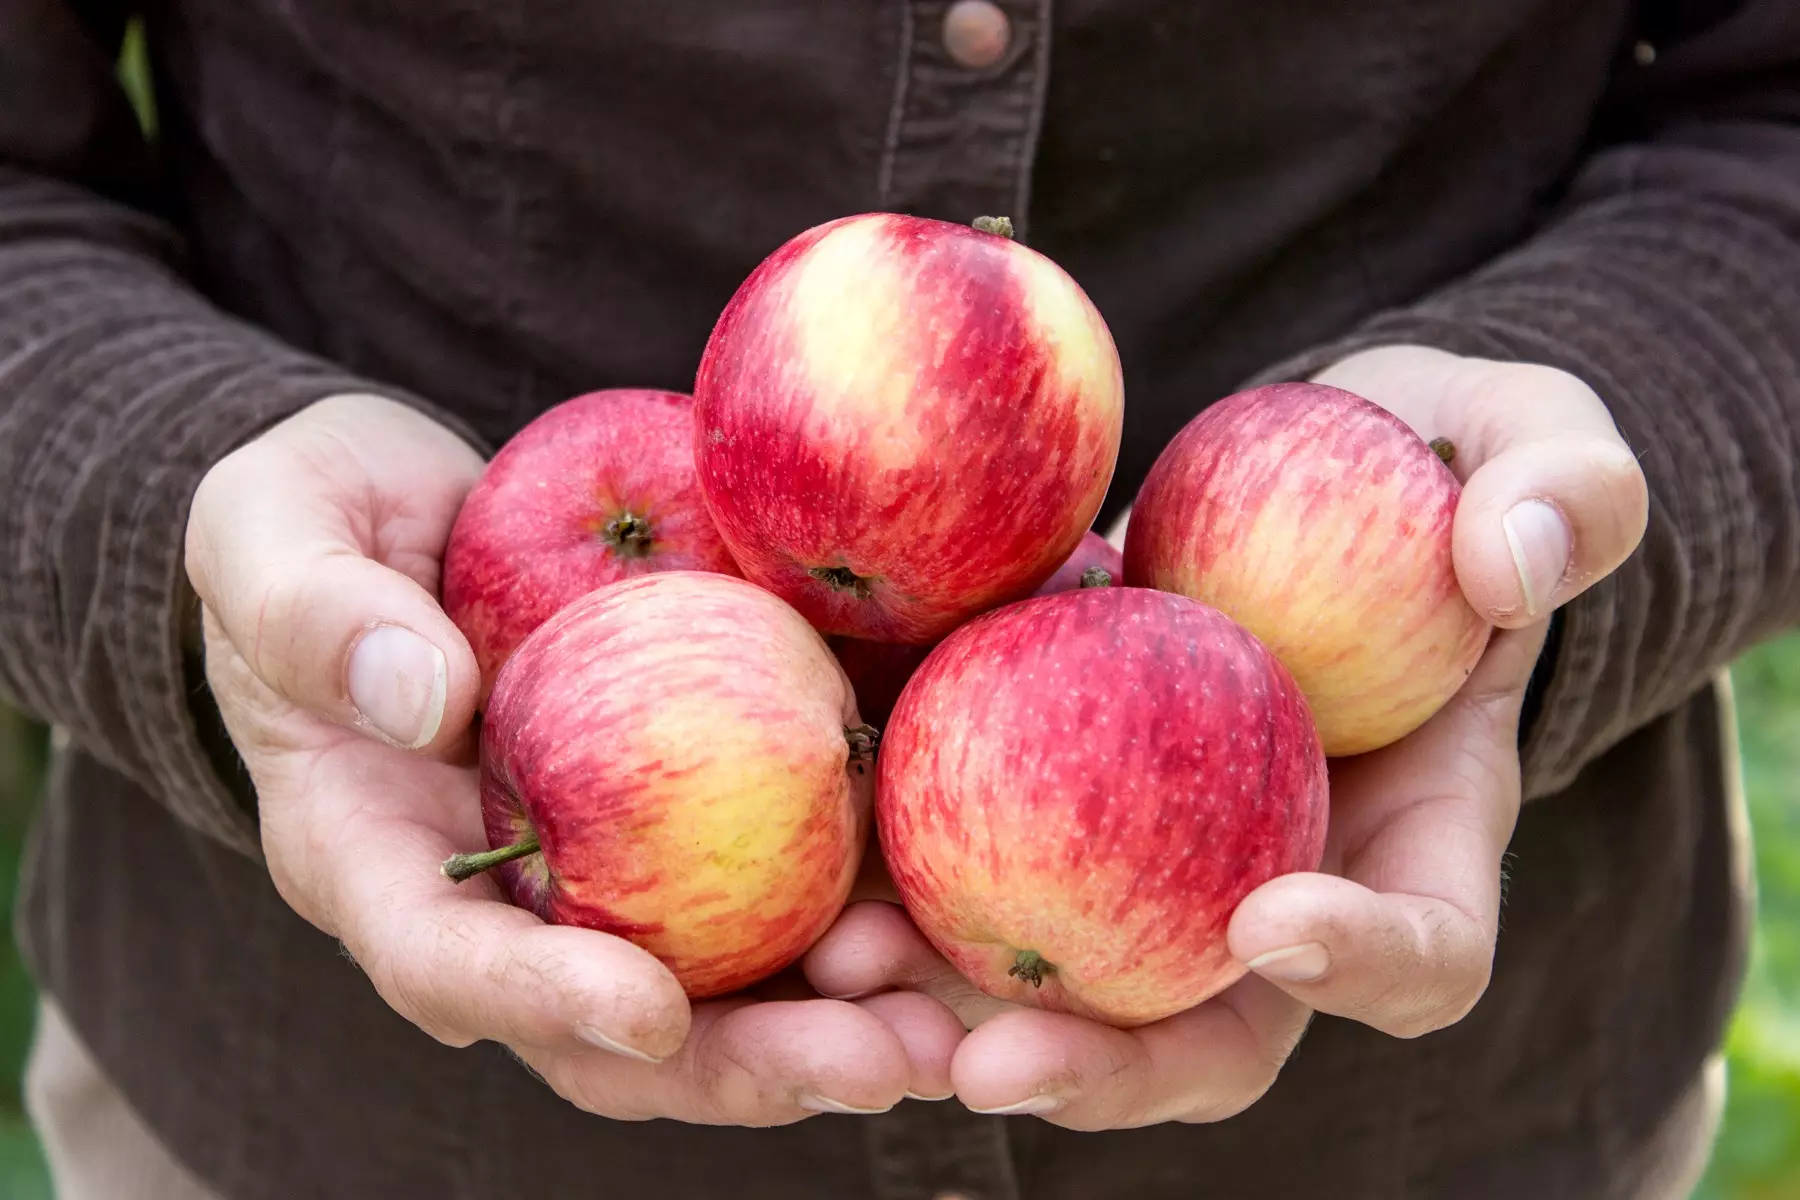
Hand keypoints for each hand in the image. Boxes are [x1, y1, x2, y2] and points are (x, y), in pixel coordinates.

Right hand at [185, 394, 959, 1123]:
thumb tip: (421, 697)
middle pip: (610, 1031)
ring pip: (708, 993)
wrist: (399, 520)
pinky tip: (937, 919)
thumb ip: (318, 612)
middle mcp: (495, 901)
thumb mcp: (272, 532)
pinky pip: (762, 893)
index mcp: (373, 857)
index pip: (446, 960)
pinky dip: (847, 923)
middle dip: (738, 1066)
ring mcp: (593, 877)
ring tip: (935, 1026)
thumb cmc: (312, 526)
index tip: (649, 1008)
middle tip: (868, 1064)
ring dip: (821, 1029)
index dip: (542, 1001)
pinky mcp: (677, 828)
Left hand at [811, 346, 1648, 1127]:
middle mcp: (1278, 887)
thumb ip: (1560, 488)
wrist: (1305, 470)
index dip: (1362, 964)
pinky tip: (802, 868)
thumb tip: (1509, 558)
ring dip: (952, 1009)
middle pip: (1207, 1035)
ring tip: (847, 975)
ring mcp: (1156, 861)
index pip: (1421, 951)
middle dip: (1106, 1066)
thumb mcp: (1524, 439)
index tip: (1272, 917)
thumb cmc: (1434, 460)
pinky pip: (967, 869)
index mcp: (1417, 836)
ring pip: (1062, 987)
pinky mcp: (1048, 803)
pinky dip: (889, 887)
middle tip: (992, 1056)